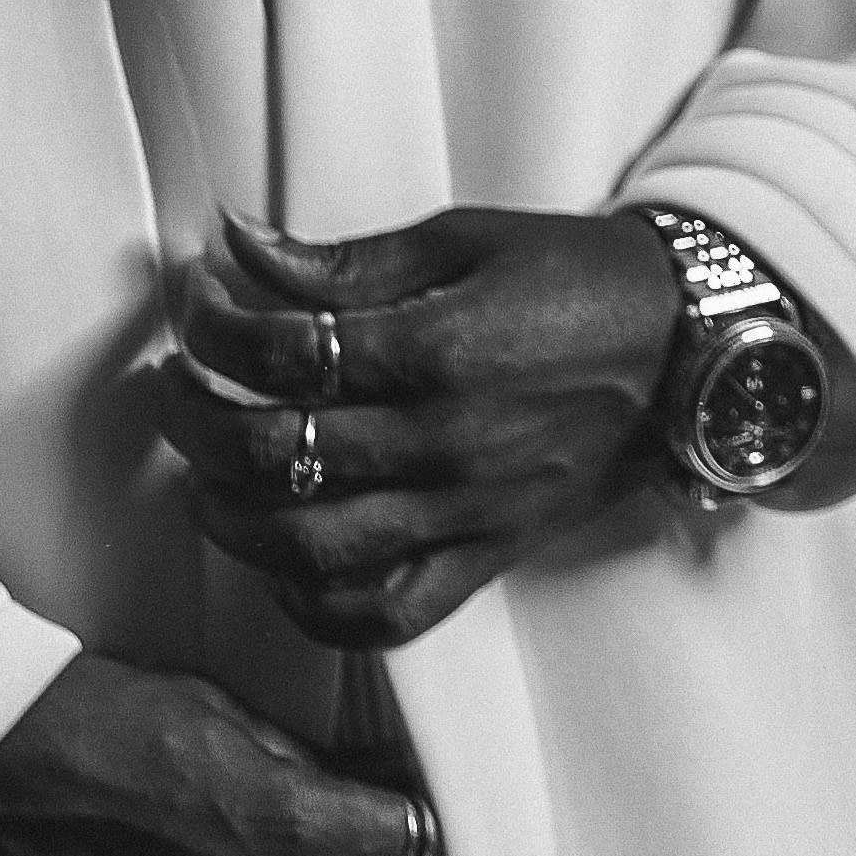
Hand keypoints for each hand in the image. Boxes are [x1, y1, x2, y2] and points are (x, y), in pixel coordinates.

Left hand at [157, 202, 684, 646]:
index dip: (213, 323)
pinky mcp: (485, 561)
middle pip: (276, 451)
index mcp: (439, 351)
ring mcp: (464, 516)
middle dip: (195, 416)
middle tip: (174, 382)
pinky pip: (380, 616)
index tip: (192, 296)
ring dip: (229, 515)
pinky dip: (309, 602)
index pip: (284, 351)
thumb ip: (347, 259)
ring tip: (200, 473)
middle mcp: (445, 446)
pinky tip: (276, 557)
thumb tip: (239, 243)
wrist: (682, 350)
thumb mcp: (462, 239)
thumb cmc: (572, 278)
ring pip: (309, 549)